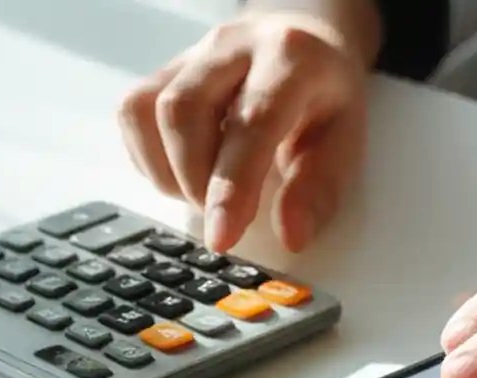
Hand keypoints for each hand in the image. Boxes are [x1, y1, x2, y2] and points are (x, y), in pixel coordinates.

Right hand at [117, 4, 378, 252]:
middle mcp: (232, 45)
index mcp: (290, 57)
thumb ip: (318, 189)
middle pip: (182, 110)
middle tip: (220, 215)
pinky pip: (132, 116)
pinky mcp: (162, 71)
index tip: (221, 238)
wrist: (302, 41)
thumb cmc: (321, 96)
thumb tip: (291, 236)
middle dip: (193, 180)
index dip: (232, 187)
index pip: (251, 121)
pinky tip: (183, 170)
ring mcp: (190, 55)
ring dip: (167, 172)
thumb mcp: (344, 140)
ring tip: (202, 192)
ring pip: (145, 111)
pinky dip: (150, 160)